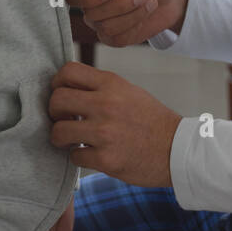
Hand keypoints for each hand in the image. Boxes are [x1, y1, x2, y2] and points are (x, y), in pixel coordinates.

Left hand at [49, 61, 181, 186]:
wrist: (178, 149)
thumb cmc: (152, 120)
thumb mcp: (128, 91)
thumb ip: (100, 87)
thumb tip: (67, 88)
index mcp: (111, 84)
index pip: (67, 72)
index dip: (57, 84)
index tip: (61, 94)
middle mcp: (106, 104)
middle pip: (56, 100)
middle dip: (53, 113)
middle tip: (62, 120)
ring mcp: (105, 133)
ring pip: (58, 132)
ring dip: (60, 138)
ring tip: (71, 140)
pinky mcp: (106, 159)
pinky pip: (74, 157)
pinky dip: (78, 157)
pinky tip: (90, 154)